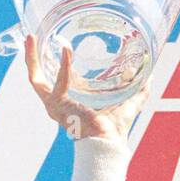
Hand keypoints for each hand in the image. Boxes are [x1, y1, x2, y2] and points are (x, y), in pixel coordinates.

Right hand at [25, 34, 149, 144]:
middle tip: (30, 37)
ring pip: (35, 79)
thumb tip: (149, 74)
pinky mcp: (58, 106)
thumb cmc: (114, 130)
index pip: (55, 79)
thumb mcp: (127, 103)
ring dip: (31, 58)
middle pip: (37, 78)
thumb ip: (138, 89)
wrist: (109, 143)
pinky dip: (62, 67)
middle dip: (31, 57)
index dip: (54, 61)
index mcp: (70, 101)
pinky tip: (66, 51)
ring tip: (30, 38)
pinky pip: (56, 82)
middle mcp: (58, 104)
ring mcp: (55, 106)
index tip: (59, 42)